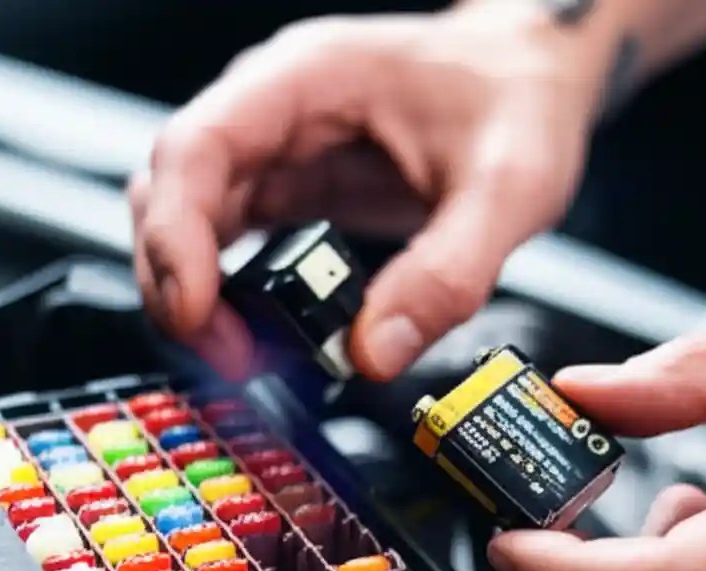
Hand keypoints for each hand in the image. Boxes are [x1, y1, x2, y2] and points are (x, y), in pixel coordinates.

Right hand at [129, 2, 631, 378]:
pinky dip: (233, 294)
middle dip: (181, 282)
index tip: (194, 308)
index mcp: (305, 79)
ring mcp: (276, 151)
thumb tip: (376, 351)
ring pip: (189, 223)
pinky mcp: (294, 190)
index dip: (176, 233)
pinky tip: (263, 334)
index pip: (198, 149)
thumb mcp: (510, 185)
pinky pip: (230, 243)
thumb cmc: (518, 96)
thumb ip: (448, 271)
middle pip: (173, 193)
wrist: (533, 77)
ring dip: (199, 294)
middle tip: (230, 358)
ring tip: (246, 357)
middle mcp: (272, 111)